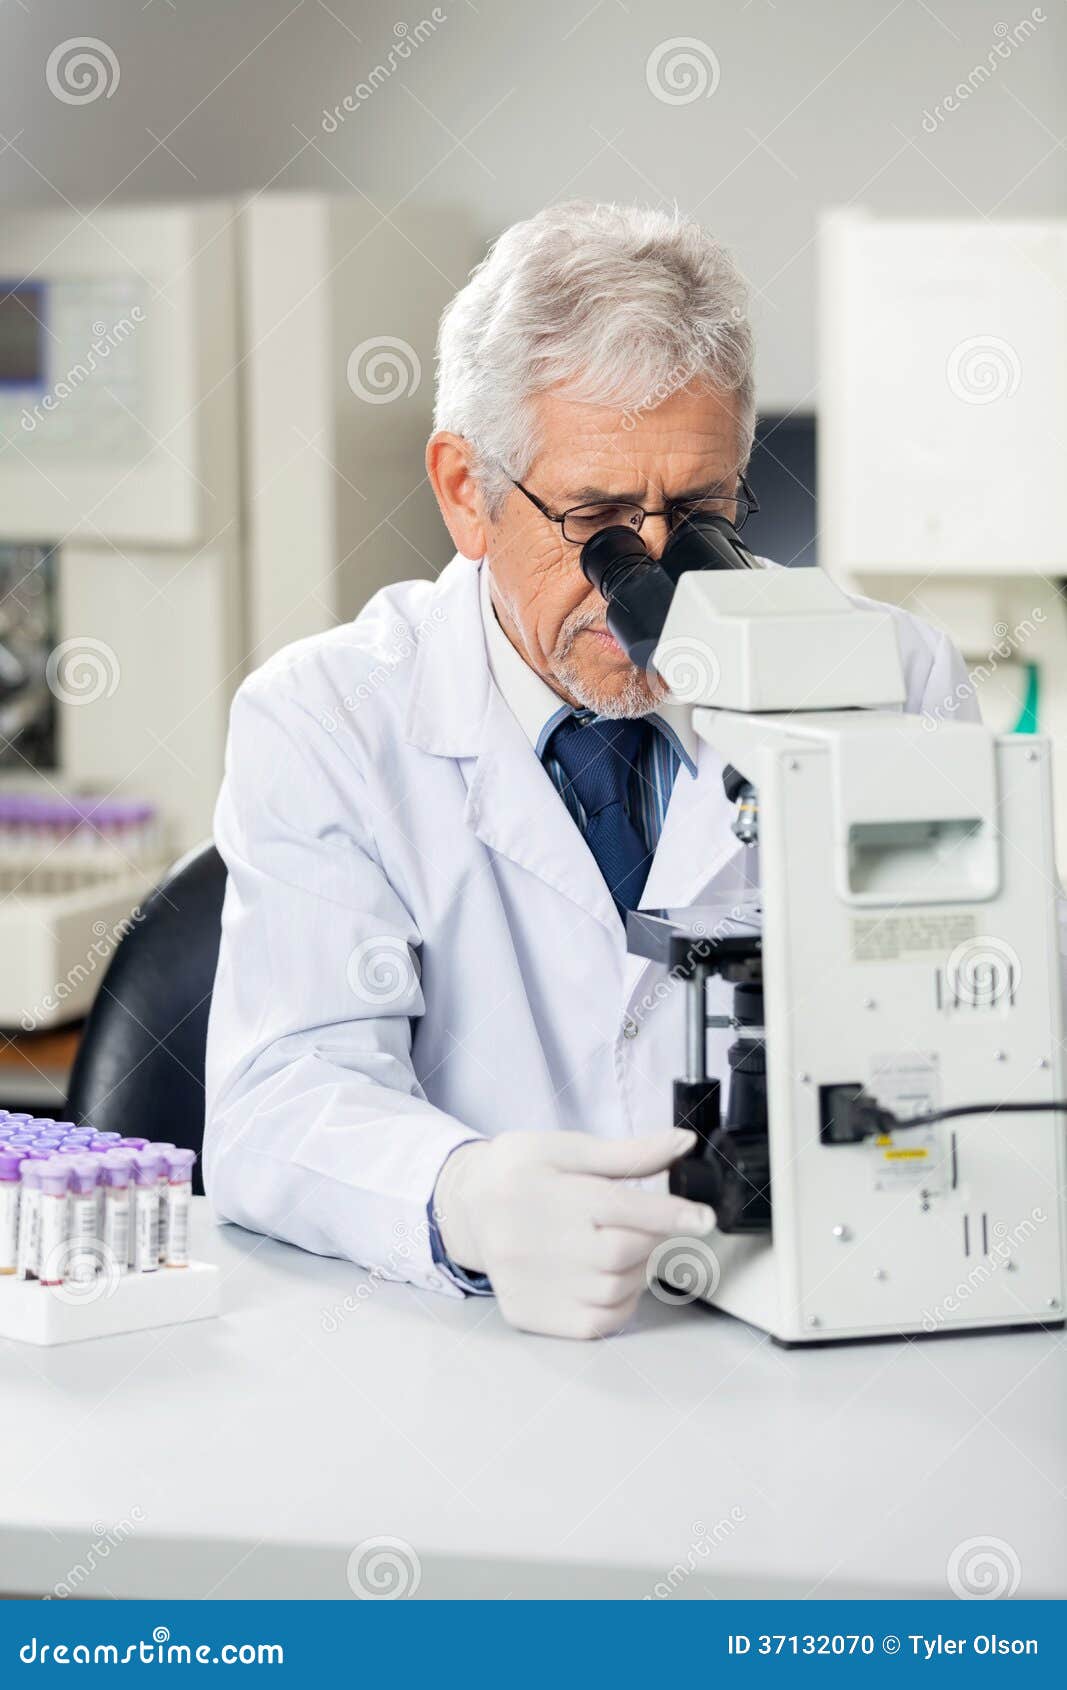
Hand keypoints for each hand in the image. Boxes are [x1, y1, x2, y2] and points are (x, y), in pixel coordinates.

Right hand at [433, 1127, 713, 1338]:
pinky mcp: (528, 1313)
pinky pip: (596, 1323)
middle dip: (651, 1238)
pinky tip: (610, 1277)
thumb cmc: (519, 1172)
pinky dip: (619, 1303)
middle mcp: (533, 1242)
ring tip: (622, 1246)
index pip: (620, 1208)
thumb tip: (682, 1143)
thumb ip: (628, 1153)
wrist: (466, 1208)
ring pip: (615, 1290)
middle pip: (621, 1252)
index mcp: (545, 1192)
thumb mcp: (567, 1148)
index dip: (670, 1214)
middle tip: (649, 1224)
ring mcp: (529, 1283)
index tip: (703, 1218)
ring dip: (637, 1269)